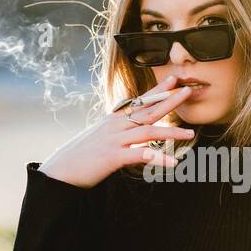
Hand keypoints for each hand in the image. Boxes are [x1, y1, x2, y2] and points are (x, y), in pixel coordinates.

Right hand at [36, 75, 195, 187]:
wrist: (61, 170)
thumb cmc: (81, 155)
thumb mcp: (100, 136)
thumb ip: (118, 130)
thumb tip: (132, 128)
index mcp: (114, 120)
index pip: (139, 101)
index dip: (157, 90)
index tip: (173, 80)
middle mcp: (115, 126)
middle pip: (147, 110)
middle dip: (169, 101)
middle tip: (188, 91)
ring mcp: (114, 140)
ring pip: (148, 132)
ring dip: (170, 132)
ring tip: (189, 134)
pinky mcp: (112, 157)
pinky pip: (140, 155)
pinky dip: (157, 158)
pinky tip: (173, 163)